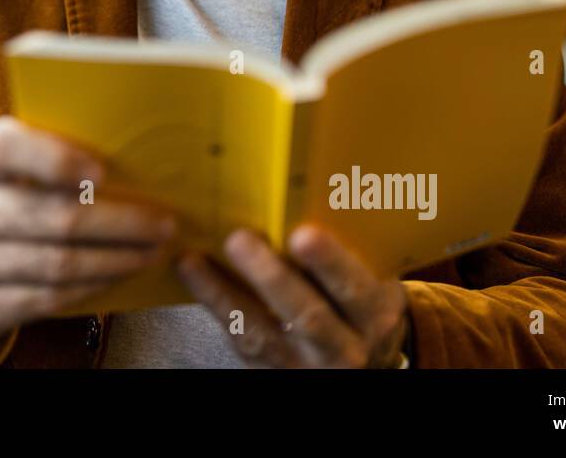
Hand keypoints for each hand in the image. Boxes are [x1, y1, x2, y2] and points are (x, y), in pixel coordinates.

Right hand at [0, 116, 178, 336]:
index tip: (103, 172)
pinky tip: (118, 275)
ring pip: (58, 263)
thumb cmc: (19, 188)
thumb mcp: (26, 155)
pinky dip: (92, 287)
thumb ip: (62, 148)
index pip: (5, 149)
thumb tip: (139, 159)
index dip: (54, 159)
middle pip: (53, 217)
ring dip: (116, 260)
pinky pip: (47, 298)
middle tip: (163, 225)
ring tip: (151, 252)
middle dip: (120, 223)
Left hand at [175, 223, 409, 367]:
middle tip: (239, 240)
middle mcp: (344, 346)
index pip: (355, 289)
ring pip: (262, 334)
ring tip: (194, 260)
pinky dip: (213, 305)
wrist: (361, 364)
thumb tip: (302, 192)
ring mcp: (304, 364)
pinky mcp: (271, 372)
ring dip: (225, 295)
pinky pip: (240, 340)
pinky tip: (191, 273)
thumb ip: (350, 254)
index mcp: (374, 314)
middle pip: (307, 315)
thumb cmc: (359, 305)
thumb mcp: (372, 284)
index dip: (330, 263)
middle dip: (271, 278)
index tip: (304, 235)